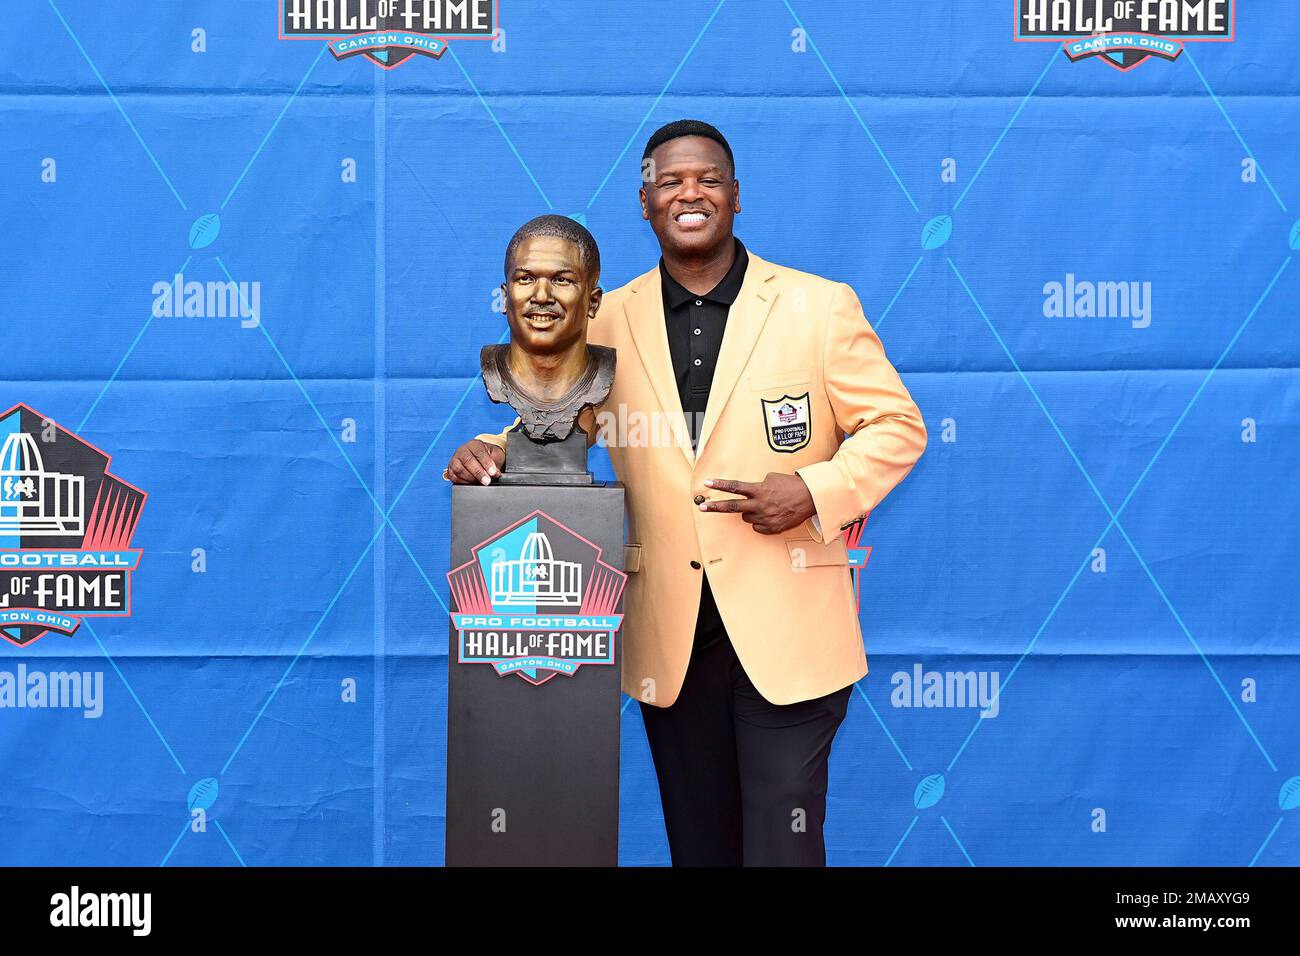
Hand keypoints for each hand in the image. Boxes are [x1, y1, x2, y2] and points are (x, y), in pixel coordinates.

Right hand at [445, 439, 505, 484]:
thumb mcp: (496, 455)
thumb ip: (496, 463)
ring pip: (459, 469)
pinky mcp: (451, 470)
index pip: (479, 452)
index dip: (486, 463)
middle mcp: (462, 450)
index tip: (493, 472)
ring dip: (471, 478)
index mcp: (474, 444)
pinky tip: (473, 482)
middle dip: (478, 472)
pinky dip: (464, 482)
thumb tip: (495, 473)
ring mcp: (455, 460)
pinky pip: (455, 477)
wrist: (480, 459)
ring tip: (481, 482)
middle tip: (487, 481)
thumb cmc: (489, 456)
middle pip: (467, 460)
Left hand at [698, 474, 816, 534]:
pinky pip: (757, 526)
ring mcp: (765, 518)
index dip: (720, 485)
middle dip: (715, 507)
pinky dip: (760, 521)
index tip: (707, 483)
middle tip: (702, 507)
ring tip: (765, 506)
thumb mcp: (773, 478)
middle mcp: (760, 505)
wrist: (810, 499)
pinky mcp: (771, 528)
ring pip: (746, 517)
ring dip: (751, 512)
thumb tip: (751, 491)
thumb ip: (759, 485)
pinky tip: (770, 515)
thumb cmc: (792, 486)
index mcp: (759, 490)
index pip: (735, 487)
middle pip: (732, 507)